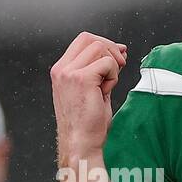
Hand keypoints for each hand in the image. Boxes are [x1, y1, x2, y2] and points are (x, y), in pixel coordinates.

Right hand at [50, 31, 127, 164]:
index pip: (83, 40)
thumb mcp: (93, 89)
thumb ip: (101, 68)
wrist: (81, 143)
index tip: (117, 56)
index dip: (104, 44)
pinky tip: (106, 91)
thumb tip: (120, 50)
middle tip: (120, 66)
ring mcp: (69, 73)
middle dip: (110, 49)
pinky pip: (108, 63)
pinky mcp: (82, 79)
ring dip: (112, 64)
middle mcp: (62, 69)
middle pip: (90, 38)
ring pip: (100, 48)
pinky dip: (114, 75)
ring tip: (108, 85)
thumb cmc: (87, 123)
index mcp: (61, 71)